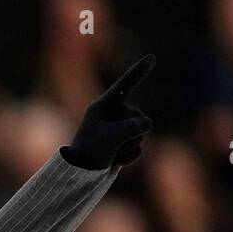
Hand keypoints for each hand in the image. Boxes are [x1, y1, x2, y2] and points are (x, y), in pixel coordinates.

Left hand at [61, 54, 154, 168]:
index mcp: (104, 106)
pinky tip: (113, 159)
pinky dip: (127, 157)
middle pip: (139, 119)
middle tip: (106, 146)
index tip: (151, 57)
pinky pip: (138, 147)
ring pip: (140, 134)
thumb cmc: (89, 152)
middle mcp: (114, 113)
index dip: (139, 72)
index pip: (125, 86)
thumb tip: (147, 124)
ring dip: (125, 148)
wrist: (80, 174)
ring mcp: (121, 127)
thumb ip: (130, 128)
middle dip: (126, 136)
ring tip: (107, 153)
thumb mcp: (109, 138)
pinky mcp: (125, 141)